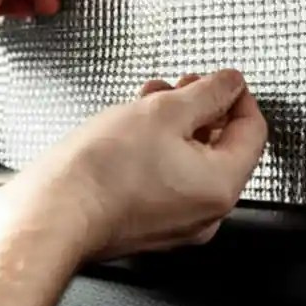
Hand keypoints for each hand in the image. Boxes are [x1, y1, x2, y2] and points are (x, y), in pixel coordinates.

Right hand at [13, 69, 268, 260]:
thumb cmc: (100, 172)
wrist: (52, 213)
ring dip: (175, 127)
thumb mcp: (163, 111)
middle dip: (201, 109)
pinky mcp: (146, 226)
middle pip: (222, 148)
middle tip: (179, 86)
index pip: (253, 132)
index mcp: (221, 187)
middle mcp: (205, 214)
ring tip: (146, 104)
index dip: (238, 96)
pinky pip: (166, 182)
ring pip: (190, 164)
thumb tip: (230, 84)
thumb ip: (208, 93)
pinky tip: (131, 133)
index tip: (222, 80)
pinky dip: (158, 153)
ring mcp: (175, 224)